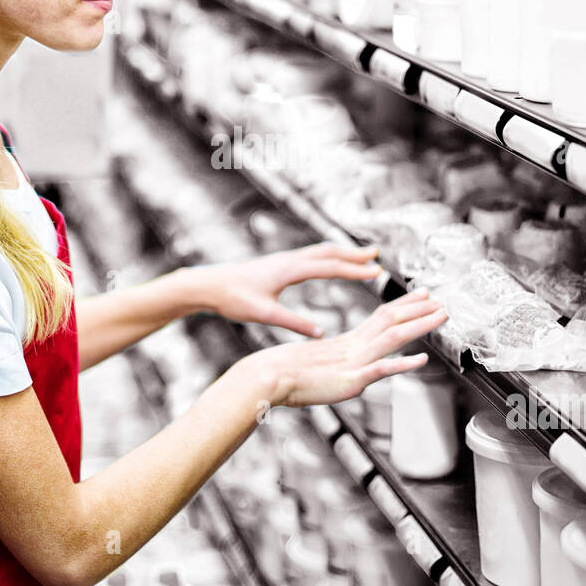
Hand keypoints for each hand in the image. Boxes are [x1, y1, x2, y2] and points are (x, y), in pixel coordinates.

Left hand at [191, 242, 383, 337]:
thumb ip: (293, 323)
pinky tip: (331, 262)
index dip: (354, 270)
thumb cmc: (233, 298)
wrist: (209, 285)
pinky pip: (311, 255)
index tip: (375, 273)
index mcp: (289, 270)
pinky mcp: (279, 263)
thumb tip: (320, 334)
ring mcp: (285, 259)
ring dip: (343, 252)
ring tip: (362, 256)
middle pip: (329, 252)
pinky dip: (328, 256)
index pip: (329, 267)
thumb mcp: (264, 314)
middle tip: (377, 257)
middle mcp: (290, 260)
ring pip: (320, 251)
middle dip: (354, 255)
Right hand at [249, 288, 447, 407]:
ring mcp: (355, 362)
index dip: (404, 305)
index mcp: (348, 342)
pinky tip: (422, 359)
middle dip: (419, 310)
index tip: (422, 295)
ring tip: (442, 317)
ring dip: (420, 325)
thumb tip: (347, 369)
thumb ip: (335, 365)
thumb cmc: (285, 372)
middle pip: (392, 320)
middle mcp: (355, 347)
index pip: (382, 316)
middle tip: (441, 300)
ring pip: (394, 337)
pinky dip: (403, 363)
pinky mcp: (352, 379)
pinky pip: (382, 368)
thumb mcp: (317, 365)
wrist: (269, 376)